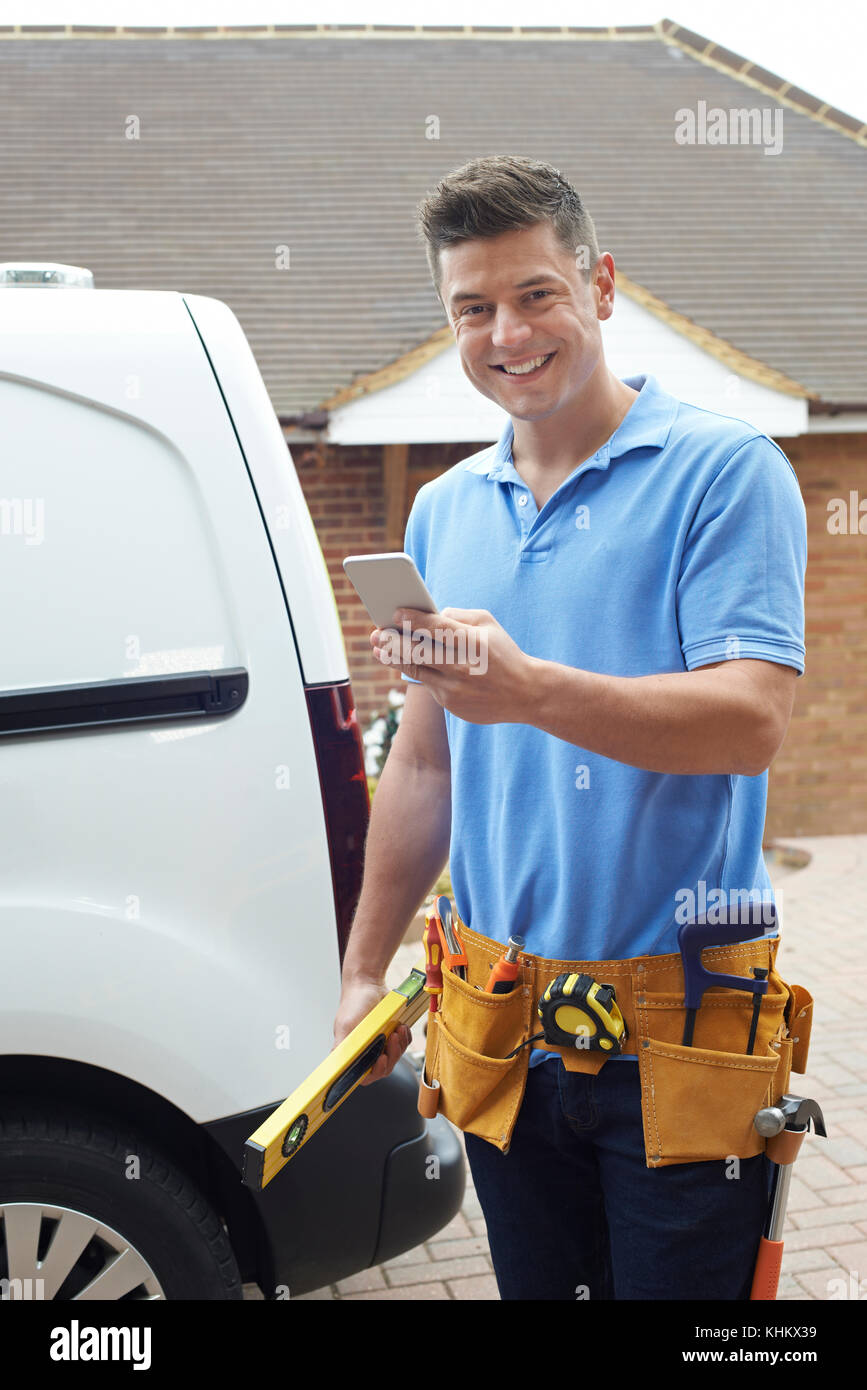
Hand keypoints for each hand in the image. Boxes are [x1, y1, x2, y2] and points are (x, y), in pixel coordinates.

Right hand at [332, 976, 411, 1085]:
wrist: (368, 983)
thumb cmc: (353, 1003)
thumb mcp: (345, 1026)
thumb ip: (342, 1049)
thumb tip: (338, 1067)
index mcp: (352, 1053)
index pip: (364, 1075)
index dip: (375, 1072)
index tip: (381, 1060)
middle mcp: (366, 1051)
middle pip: (383, 1068)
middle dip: (391, 1055)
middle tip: (391, 1039)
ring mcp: (380, 1043)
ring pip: (395, 1057)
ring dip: (399, 1046)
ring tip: (397, 1030)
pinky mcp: (391, 1034)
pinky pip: (402, 1044)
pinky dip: (404, 1038)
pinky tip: (401, 1027)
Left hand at [371, 606, 537, 723]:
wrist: (525, 693)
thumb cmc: (503, 653)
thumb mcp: (488, 625)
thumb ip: (458, 616)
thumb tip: (429, 616)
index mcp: (473, 643)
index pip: (437, 628)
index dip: (413, 619)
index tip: (394, 613)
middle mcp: (462, 667)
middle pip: (418, 652)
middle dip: (393, 642)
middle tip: (376, 634)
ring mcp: (455, 689)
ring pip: (416, 670)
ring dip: (395, 659)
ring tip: (379, 649)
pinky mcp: (451, 705)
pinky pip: (429, 684)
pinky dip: (419, 672)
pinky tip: (404, 662)